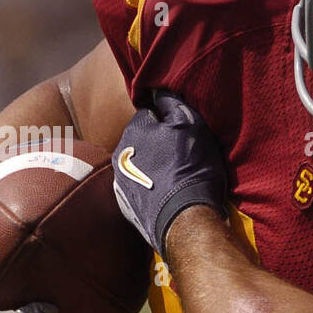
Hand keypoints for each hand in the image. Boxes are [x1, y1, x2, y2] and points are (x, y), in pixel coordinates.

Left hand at [112, 90, 226, 257]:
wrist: (185, 221)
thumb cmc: (191, 169)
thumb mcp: (192, 127)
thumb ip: (173, 104)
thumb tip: (160, 91)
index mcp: (134, 130)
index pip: (149, 113)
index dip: (168, 121)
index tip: (183, 132)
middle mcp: (120, 153)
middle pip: (141, 140)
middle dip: (157, 144)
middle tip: (181, 155)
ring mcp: (120, 181)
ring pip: (138, 164)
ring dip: (152, 166)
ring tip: (175, 177)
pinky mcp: (127, 205)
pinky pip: (139, 188)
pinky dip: (150, 188)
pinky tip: (167, 194)